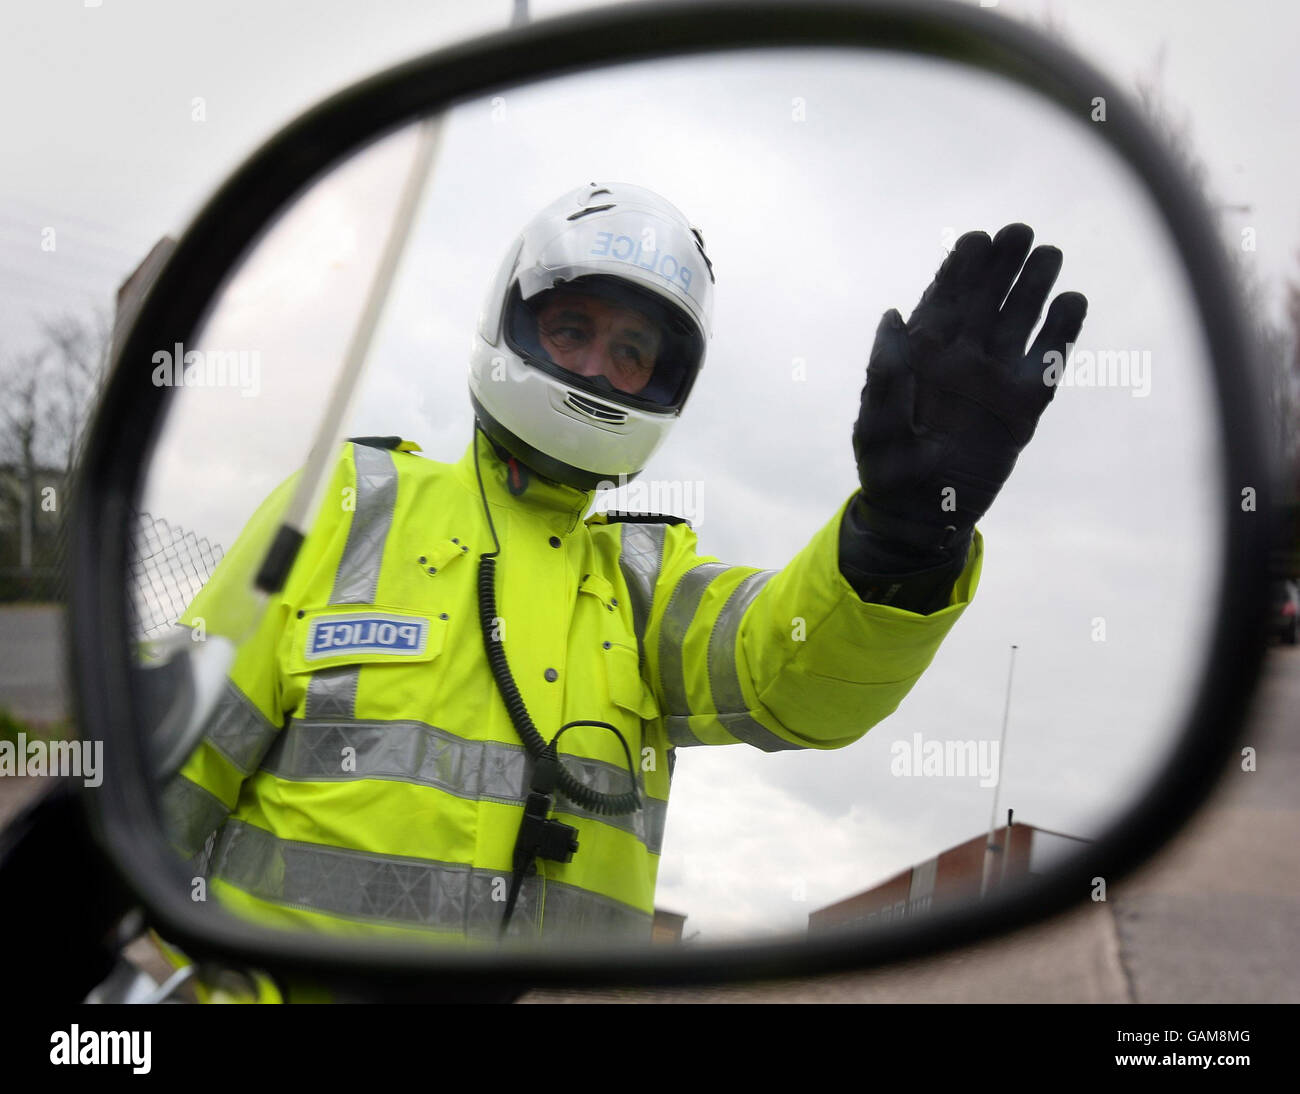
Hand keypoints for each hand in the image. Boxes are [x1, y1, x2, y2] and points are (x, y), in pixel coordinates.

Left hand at [851, 223, 1087, 554]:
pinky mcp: (1024, 407)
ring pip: (1020, 320)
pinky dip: (1062, 334)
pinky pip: (1048, 362)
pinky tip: (1073, 302)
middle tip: (1020, 232)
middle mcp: (962, 358)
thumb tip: (893, 315)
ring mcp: (995, 379)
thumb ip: (883, 373)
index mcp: (922, 354)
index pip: (945, 298)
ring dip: (1034, 287)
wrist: (919, 516)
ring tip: (1050, 254)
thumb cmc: (887, 470)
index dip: (960, 267)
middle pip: (987, 298)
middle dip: (1002, 264)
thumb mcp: (874, 424)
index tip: (975, 240)